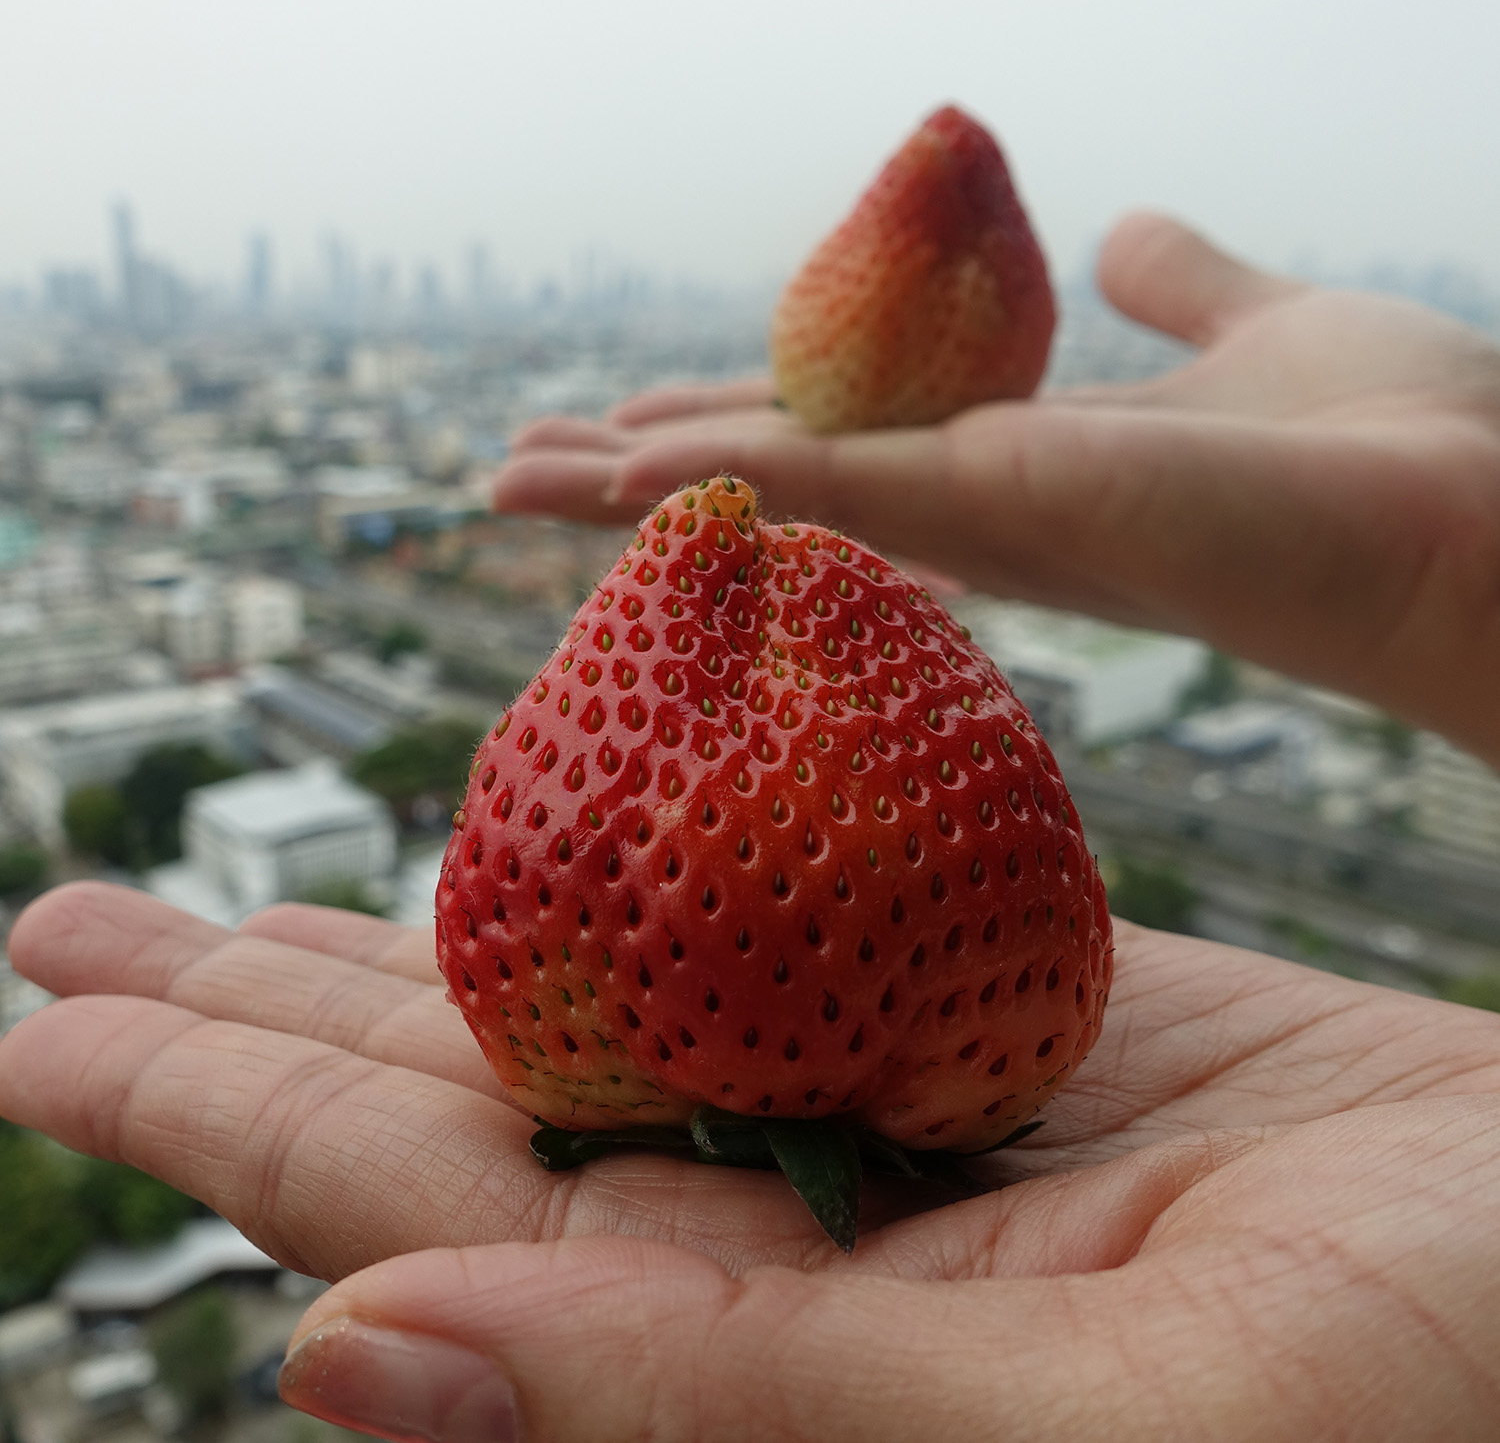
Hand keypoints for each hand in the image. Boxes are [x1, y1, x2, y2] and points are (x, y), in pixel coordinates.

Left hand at [3, 882, 1498, 1437]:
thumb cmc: (1436, 1401)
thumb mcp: (1097, 1440)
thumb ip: (719, 1420)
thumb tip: (353, 1357)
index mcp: (752, 1361)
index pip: (414, 1215)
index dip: (217, 1116)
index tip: (49, 1025)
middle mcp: (782, 1246)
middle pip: (458, 1103)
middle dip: (252, 1019)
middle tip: (66, 934)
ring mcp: (881, 1124)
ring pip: (594, 999)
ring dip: (427, 935)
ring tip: (248, 897)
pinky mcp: (992, 1017)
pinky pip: (774, 918)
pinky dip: (664, 854)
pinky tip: (566, 823)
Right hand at [496, 213, 1499, 767]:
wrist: (1476, 524)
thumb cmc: (1390, 443)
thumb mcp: (1253, 323)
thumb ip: (1170, 284)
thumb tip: (1113, 233)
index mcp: (1028, 459)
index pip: (848, 436)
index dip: (739, 420)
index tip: (644, 416)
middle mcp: (984, 505)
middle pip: (781, 479)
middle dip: (647, 475)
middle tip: (516, 475)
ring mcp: (986, 516)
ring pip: (772, 492)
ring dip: (634, 488)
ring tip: (508, 482)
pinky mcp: (1006, 507)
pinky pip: (826, 484)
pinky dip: (713, 475)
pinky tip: (602, 470)